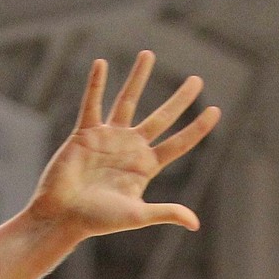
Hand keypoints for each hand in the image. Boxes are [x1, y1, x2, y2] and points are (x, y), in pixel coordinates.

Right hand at [25, 51, 221, 240]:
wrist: (62, 216)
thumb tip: (195, 224)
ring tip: (148, 54)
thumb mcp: (136, 215)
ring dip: (138, 78)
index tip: (215, 111)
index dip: (197, 128)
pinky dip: (95, 84)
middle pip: (161, 117)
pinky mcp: (85, 133)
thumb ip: (165, 212)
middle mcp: (130, 148)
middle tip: (197, 80)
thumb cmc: (97, 220)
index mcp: (145, 167)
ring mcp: (108, 138)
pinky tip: (101, 63)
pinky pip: (92, 103)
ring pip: (127, 101)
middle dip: (179, 99)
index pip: (178, 144)